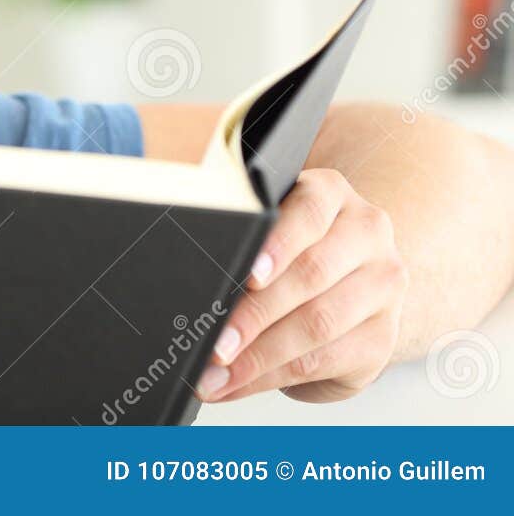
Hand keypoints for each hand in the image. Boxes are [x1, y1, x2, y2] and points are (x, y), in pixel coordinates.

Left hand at [195, 168, 407, 403]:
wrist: (352, 280)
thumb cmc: (291, 248)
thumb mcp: (271, 227)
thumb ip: (244, 238)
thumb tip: (194, 278)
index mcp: (330, 194)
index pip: (307, 212)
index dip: (277, 245)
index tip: (247, 275)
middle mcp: (365, 234)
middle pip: (310, 275)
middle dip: (253, 314)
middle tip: (212, 344)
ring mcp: (382, 286)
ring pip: (317, 323)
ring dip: (258, 356)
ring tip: (215, 374)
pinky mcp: (382, 336)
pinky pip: (323, 361)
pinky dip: (271, 376)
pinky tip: (238, 383)